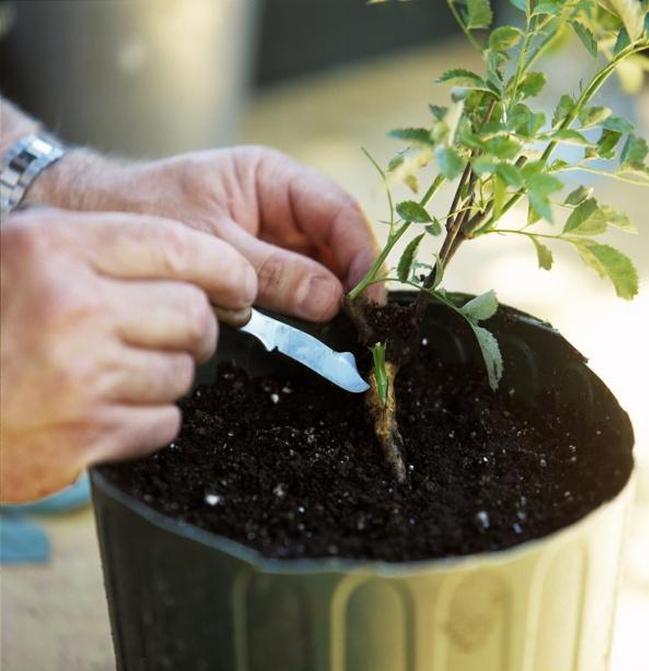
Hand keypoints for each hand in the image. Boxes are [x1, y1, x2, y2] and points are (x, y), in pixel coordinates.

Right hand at [0, 209, 255, 501]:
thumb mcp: (23, 257)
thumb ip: (100, 251)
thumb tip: (200, 267)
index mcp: (53, 248)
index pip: (179, 246)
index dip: (225, 268)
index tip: (238, 282)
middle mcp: (71, 308)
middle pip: (193, 315)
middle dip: (194, 329)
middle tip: (171, 333)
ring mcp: (80, 377)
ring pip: (182, 373)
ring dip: (163, 375)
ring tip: (116, 371)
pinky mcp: (85, 435)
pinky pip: (162, 422)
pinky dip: (147, 418)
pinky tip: (107, 408)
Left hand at [29, 146, 380, 320]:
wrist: (97, 219)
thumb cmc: (145, 214)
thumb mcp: (212, 245)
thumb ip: (273, 273)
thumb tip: (333, 300)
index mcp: (271, 178)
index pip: (337, 211)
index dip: (362, 254)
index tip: (369, 298)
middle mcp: (280, 204)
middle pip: (337, 241)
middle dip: (353, 281)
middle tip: (363, 326)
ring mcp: (272, 235)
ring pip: (322, 267)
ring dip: (333, 298)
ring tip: (346, 332)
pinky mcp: (259, 264)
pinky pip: (296, 284)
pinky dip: (307, 308)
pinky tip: (315, 330)